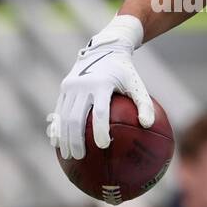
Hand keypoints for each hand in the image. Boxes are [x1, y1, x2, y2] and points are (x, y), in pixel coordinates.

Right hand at [47, 15, 153, 159]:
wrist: (104, 49)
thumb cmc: (125, 72)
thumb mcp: (137, 84)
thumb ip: (144, 104)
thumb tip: (148, 126)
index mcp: (102, 84)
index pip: (100, 111)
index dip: (100, 129)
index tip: (103, 145)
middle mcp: (83, 85)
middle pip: (75, 118)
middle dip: (76, 140)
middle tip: (81, 157)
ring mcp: (71, 86)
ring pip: (64, 116)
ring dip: (64, 138)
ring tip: (70, 156)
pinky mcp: (64, 87)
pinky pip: (59, 111)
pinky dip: (58, 127)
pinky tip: (58, 143)